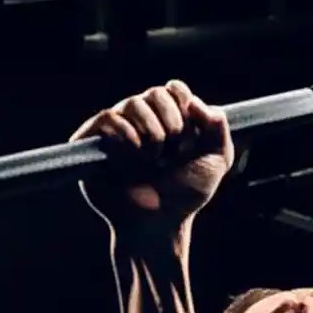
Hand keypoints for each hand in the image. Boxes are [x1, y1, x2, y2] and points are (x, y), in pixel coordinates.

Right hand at [74, 80, 234, 231]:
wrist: (158, 222)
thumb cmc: (185, 195)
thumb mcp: (217, 161)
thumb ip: (219, 126)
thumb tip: (196, 102)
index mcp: (169, 120)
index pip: (175, 89)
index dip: (184, 106)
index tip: (190, 136)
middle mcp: (142, 120)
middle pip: (155, 93)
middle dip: (172, 123)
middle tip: (174, 153)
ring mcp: (117, 129)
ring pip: (133, 103)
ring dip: (151, 134)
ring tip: (153, 162)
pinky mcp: (93, 141)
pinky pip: (108, 117)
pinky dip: (127, 137)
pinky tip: (135, 159)